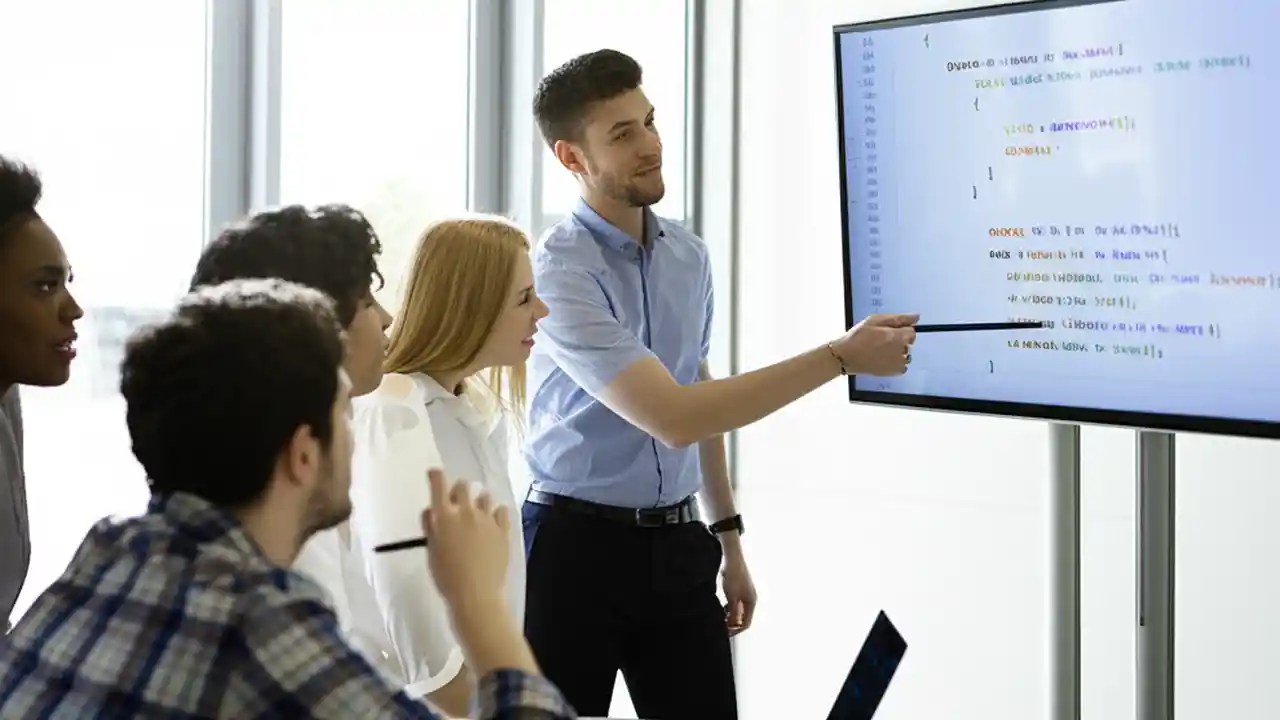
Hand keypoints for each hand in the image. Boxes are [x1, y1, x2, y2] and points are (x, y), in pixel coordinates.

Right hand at [422, 469, 510, 609]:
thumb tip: (432, 510)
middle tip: (456, 503)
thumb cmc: (447, 576)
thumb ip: (430, 527)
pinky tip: (492, 523)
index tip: (434, 474)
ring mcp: (487, 519)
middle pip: (463, 486)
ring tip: (476, 516)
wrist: (476, 594)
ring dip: (478, 501)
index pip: (438, 484)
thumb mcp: (431, 551)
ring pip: (484, 496)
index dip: (436, 476)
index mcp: (444, 517)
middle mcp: (466, 512)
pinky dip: (496, 513)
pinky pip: (502, 510)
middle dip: (458, 490)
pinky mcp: (503, 529)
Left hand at [721, 553, 756, 636]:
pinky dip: (729, 608)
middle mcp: (750, 599)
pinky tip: (721, 607)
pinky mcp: (739, 588)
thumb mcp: (732, 598)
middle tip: (721, 626)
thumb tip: (732, 625)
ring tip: (720, 617)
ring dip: (730, 616)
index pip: (746, 623)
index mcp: (751, 602)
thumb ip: (733, 613)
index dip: (736, 630)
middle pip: (743, 618)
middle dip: (732, 623)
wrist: (732, 558)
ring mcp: (745, 593)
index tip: (725, 633)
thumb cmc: (733, 576)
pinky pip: (735, 603)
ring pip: (738, 611)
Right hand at [831, 313, 917, 375]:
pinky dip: (895, 362)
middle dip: (898, 340)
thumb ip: (898, 318)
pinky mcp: (893, 372)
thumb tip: (916, 317)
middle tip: (880, 340)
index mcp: (897, 336)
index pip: (912, 331)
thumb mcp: (875, 320)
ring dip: (897, 352)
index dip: (900, 330)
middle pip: (908, 343)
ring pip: (905, 354)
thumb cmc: (858, 337)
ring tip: (880, 350)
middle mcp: (901, 351)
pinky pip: (902, 366)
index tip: (888, 331)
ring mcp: (898, 363)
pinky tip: (882, 359)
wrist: (846, 356)